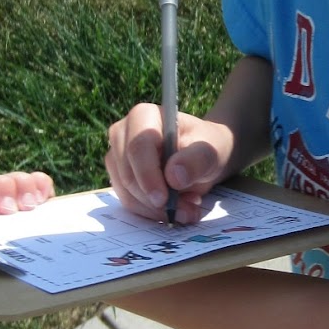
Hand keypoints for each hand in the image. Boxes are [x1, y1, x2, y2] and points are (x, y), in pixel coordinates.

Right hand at [105, 103, 234, 222]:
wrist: (203, 157)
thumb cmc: (206, 146)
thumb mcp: (210, 151)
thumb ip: (196, 160)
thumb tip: (174, 177)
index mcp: (143, 116)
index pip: (137, 147)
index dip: (148, 175)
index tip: (164, 199)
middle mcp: (123, 134)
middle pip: (128, 174)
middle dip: (156, 200)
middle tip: (189, 209)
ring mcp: (118, 157)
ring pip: (127, 193)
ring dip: (157, 210)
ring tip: (188, 208)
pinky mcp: (119, 178)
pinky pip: (129, 203)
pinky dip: (152, 212)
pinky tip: (175, 209)